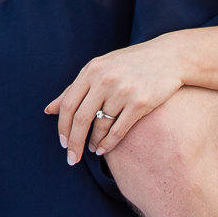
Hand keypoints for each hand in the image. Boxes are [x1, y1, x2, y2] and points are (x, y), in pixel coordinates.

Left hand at [45, 39, 185, 164]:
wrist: (168, 57)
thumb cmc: (129, 64)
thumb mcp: (99, 69)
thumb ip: (75, 89)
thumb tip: (49, 109)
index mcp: (91, 70)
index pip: (69, 104)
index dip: (63, 127)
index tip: (63, 143)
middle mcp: (104, 79)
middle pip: (81, 119)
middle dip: (74, 143)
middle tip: (71, 159)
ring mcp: (123, 91)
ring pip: (100, 126)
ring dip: (93, 142)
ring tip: (91, 149)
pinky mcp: (140, 103)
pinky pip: (119, 130)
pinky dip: (108, 144)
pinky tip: (103, 149)